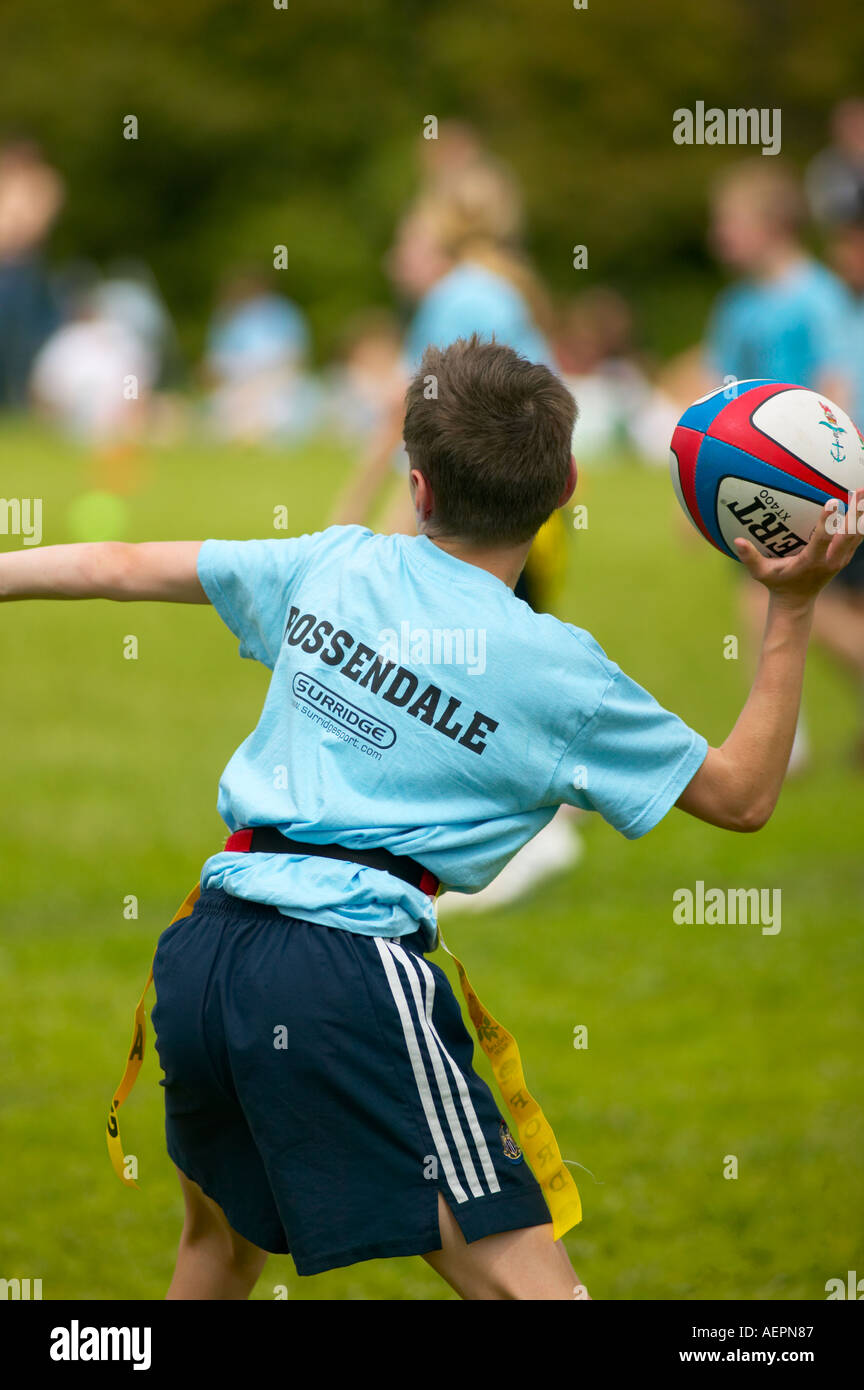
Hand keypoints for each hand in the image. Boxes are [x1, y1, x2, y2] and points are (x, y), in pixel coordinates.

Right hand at [734, 488, 863, 607]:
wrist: (797, 601)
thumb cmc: (777, 583)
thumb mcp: (761, 573)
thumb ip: (750, 558)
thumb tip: (736, 540)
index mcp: (811, 562)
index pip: (822, 540)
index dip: (828, 521)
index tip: (832, 502)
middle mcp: (831, 561)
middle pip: (849, 534)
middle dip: (856, 513)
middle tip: (860, 489)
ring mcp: (841, 559)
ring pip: (857, 534)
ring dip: (861, 513)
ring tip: (863, 490)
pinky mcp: (845, 556)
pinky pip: (857, 536)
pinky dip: (860, 520)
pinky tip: (861, 502)